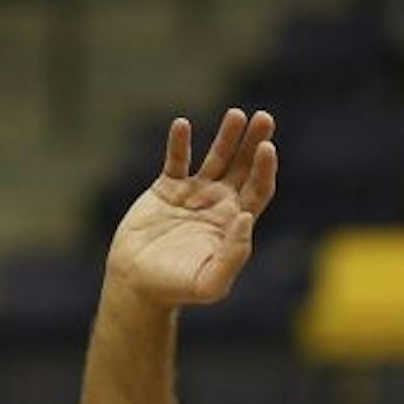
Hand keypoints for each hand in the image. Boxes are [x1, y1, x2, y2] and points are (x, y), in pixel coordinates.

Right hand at [104, 108, 277, 311]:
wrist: (136, 284)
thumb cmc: (176, 289)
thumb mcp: (209, 283)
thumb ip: (233, 256)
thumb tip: (246, 218)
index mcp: (234, 224)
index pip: (258, 189)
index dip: (265, 169)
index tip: (267, 148)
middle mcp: (218, 204)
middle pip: (243, 167)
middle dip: (254, 142)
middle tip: (264, 118)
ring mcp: (193, 193)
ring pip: (216, 157)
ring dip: (227, 135)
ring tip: (237, 114)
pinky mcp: (167, 188)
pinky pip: (176, 159)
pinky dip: (179, 143)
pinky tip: (182, 125)